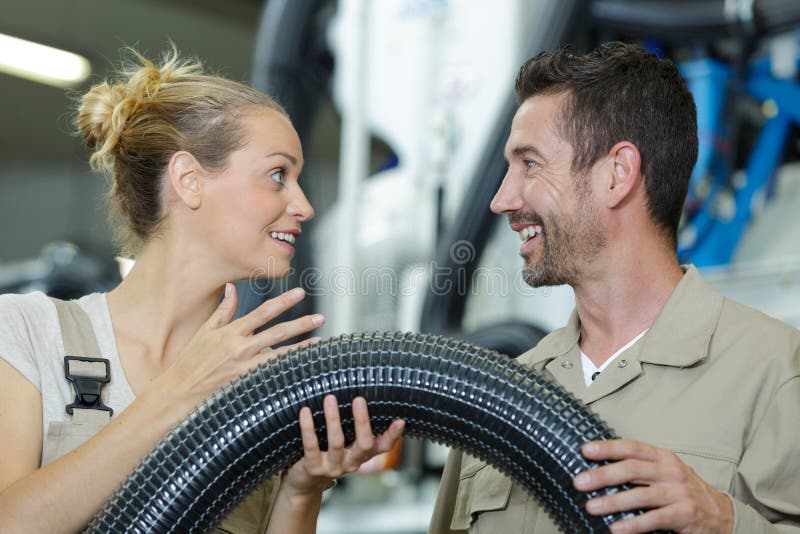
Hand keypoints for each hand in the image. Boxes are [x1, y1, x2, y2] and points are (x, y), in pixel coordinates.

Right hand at [152, 284, 322, 407]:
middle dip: (300, 324)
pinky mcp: (245, 385)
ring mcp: (244, 369)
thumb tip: (232, 288)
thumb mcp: (204, 332)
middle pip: (277, 333)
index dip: (283, 302)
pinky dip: (287, 370)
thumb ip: (223, 310)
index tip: (300, 293)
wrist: (178, 393)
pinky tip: (302, 367)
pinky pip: (271, 376)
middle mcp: (239, 349)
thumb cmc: (190, 362)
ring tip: (319, 342)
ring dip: (301, 348)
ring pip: (279, 355)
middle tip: (321, 317)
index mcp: (230, 333)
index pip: (262, 313)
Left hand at [282, 395, 404, 497]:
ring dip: (333, 419)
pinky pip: (311, 446)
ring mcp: (332, 467)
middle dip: (362, 421)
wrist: (304, 484)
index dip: (392, 435)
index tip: (400, 420)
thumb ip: (354, 429)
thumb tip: (361, 394)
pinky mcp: (313, 468)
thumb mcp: (346, 445)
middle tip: (359, 399)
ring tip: (330, 398)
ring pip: (337, 443)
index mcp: (362, 456)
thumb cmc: (326, 455)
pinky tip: (306, 411)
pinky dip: (308, 427)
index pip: (383, 447)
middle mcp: (351, 463)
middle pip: (364, 445)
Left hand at [573, 439, 732, 533]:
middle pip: (631, 470)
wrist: (722, 514)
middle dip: (602, 475)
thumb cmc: (684, 491)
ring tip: (591, 506)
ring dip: (613, 502)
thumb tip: (601, 467)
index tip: (585, 450)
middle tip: (580, 482)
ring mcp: (679, 493)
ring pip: (640, 495)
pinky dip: (634, 524)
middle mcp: (671, 471)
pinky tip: (617, 528)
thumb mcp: (666, 471)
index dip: (608, 447)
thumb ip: (641, 467)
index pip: (632, 448)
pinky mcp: (684, 515)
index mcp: (663, 457)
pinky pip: (654, 519)